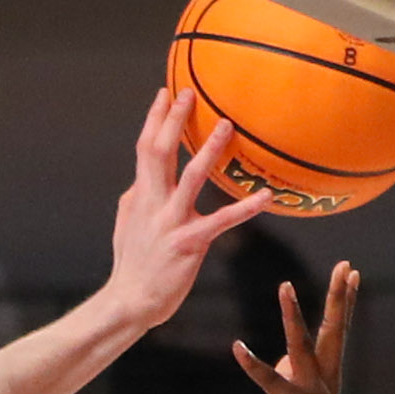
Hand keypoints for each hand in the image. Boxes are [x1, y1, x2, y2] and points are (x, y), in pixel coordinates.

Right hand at [99, 91, 257, 330]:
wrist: (130, 300)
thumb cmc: (133, 265)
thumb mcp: (128, 225)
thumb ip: (136, 199)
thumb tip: (139, 180)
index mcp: (140, 196)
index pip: (144, 148)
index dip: (154, 119)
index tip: (164, 92)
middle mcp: (152, 203)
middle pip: (160, 152)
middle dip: (173, 120)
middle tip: (189, 93)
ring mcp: (170, 222)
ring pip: (190, 178)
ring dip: (208, 150)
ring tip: (227, 126)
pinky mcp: (189, 243)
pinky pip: (222, 220)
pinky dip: (245, 207)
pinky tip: (266, 196)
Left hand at [233, 264, 357, 393]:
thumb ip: (289, 375)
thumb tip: (286, 354)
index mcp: (327, 378)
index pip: (337, 333)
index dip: (344, 303)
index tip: (352, 273)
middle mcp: (326, 382)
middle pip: (334, 331)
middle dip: (339, 298)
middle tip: (347, 266)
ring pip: (301, 346)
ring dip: (292, 315)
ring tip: (285, 286)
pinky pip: (270, 381)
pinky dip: (252, 364)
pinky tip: (238, 347)